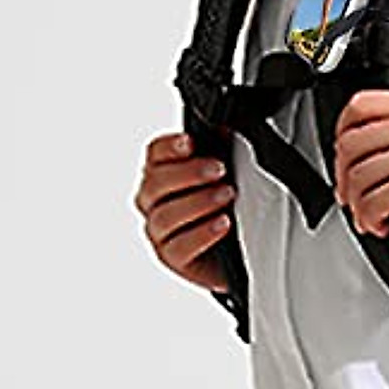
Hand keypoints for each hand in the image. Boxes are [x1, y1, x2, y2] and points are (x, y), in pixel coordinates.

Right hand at [133, 132, 234, 290]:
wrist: (234, 249)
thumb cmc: (223, 206)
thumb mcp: (224, 175)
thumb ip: (219, 152)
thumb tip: (225, 130)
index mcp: (162, 174)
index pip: (154, 155)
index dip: (168, 147)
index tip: (189, 142)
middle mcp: (154, 202)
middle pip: (155, 184)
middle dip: (188, 173)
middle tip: (219, 169)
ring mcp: (160, 232)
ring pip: (165, 216)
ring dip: (199, 202)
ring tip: (227, 194)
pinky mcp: (173, 258)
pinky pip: (180, 247)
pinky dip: (203, 233)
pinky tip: (222, 223)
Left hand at [334, 92, 388, 270]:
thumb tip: (365, 145)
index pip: (361, 105)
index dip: (341, 129)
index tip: (342, 150)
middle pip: (350, 143)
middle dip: (343, 175)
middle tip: (351, 192)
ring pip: (354, 177)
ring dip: (358, 204)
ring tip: (373, 214)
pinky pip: (366, 204)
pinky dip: (368, 220)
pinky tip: (383, 225)